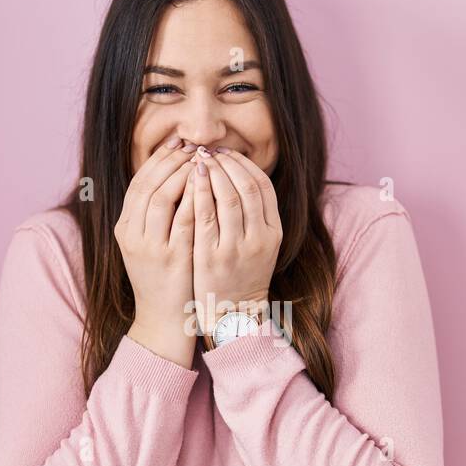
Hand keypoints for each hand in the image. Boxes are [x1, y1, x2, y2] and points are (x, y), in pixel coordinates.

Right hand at [115, 136, 197, 367]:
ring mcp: (150, 247)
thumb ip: (155, 215)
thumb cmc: (162, 279)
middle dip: (170, 160)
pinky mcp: (172, 258)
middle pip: (148, 184)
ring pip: (162, 196)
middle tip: (190, 144)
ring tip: (200, 158)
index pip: (138, 182)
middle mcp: (132, 235)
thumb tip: (173, 177)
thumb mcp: (149, 244)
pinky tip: (209, 184)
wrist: (162, 320)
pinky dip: (195, 197)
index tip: (176, 142)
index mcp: (124, 228)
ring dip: (182, 173)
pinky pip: (183, 218)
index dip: (157, 159)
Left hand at [190, 146, 282, 339]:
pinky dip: (199, 192)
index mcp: (274, 234)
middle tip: (210, 150)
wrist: (231, 315)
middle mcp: (259, 239)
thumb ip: (256, 216)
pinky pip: (205, 216)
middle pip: (247, 188)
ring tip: (199, 159)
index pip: (264, 187)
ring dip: (213, 172)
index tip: (228, 152)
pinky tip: (191, 179)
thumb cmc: (242, 275)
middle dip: (227, 163)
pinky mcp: (212, 257)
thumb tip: (240, 174)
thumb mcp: (260, 246)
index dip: (245, 164)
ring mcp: (236, 249)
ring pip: (229, 198)